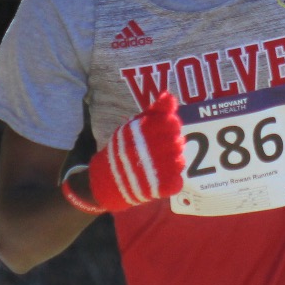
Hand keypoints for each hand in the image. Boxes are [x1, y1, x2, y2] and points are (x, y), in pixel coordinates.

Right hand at [63, 92, 185, 212]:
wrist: (104, 180)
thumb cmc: (121, 149)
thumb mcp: (133, 126)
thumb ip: (154, 110)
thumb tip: (169, 95)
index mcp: (142, 132)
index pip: (172, 122)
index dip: (171, 125)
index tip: (165, 130)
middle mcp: (148, 150)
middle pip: (178, 141)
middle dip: (173, 144)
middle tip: (162, 148)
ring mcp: (154, 170)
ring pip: (180, 161)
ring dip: (174, 161)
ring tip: (161, 162)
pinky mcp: (157, 188)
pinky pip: (177, 181)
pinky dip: (173, 180)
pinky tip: (162, 177)